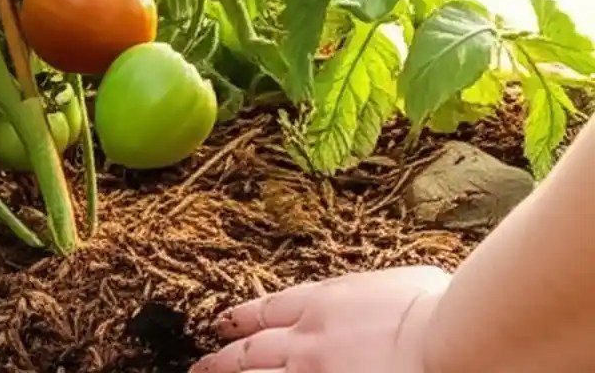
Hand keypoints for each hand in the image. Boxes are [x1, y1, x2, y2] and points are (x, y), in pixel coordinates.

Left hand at [190, 266, 451, 372]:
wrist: (446, 342)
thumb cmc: (440, 309)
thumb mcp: (406, 282)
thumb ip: (378, 293)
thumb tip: (394, 295)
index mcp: (323, 302)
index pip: (268, 309)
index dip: (242, 317)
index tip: (223, 323)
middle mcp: (306, 339)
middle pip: (250, 350)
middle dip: (222, 358)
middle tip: (201, 366)